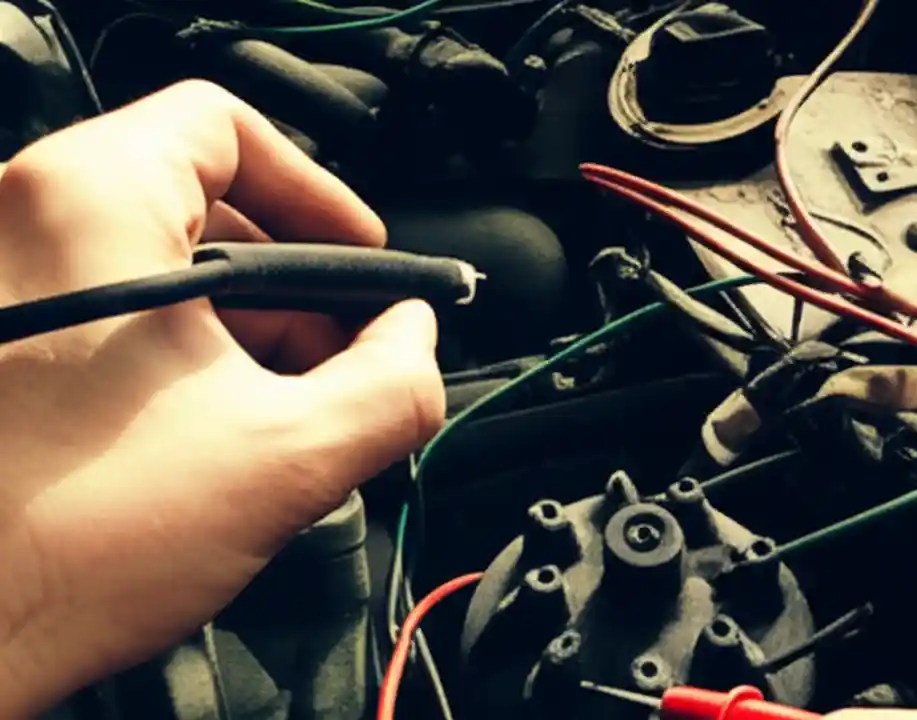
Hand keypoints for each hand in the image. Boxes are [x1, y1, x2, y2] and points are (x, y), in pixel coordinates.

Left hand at [0, 81, 443, 715]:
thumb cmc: (60, 543)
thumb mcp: (284, 459)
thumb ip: (392, 386)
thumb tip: (416, 345)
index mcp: (87, 203)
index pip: (225, 127)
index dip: (318, 194)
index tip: (358, 264)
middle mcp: (22, 224)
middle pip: (199, 207)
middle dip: (291, 289)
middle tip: (335, 361)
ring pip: (155, 270)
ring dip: (238, 334)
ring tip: (275, 419)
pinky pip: (107, 317)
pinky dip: (174, 359)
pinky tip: (210, 436)